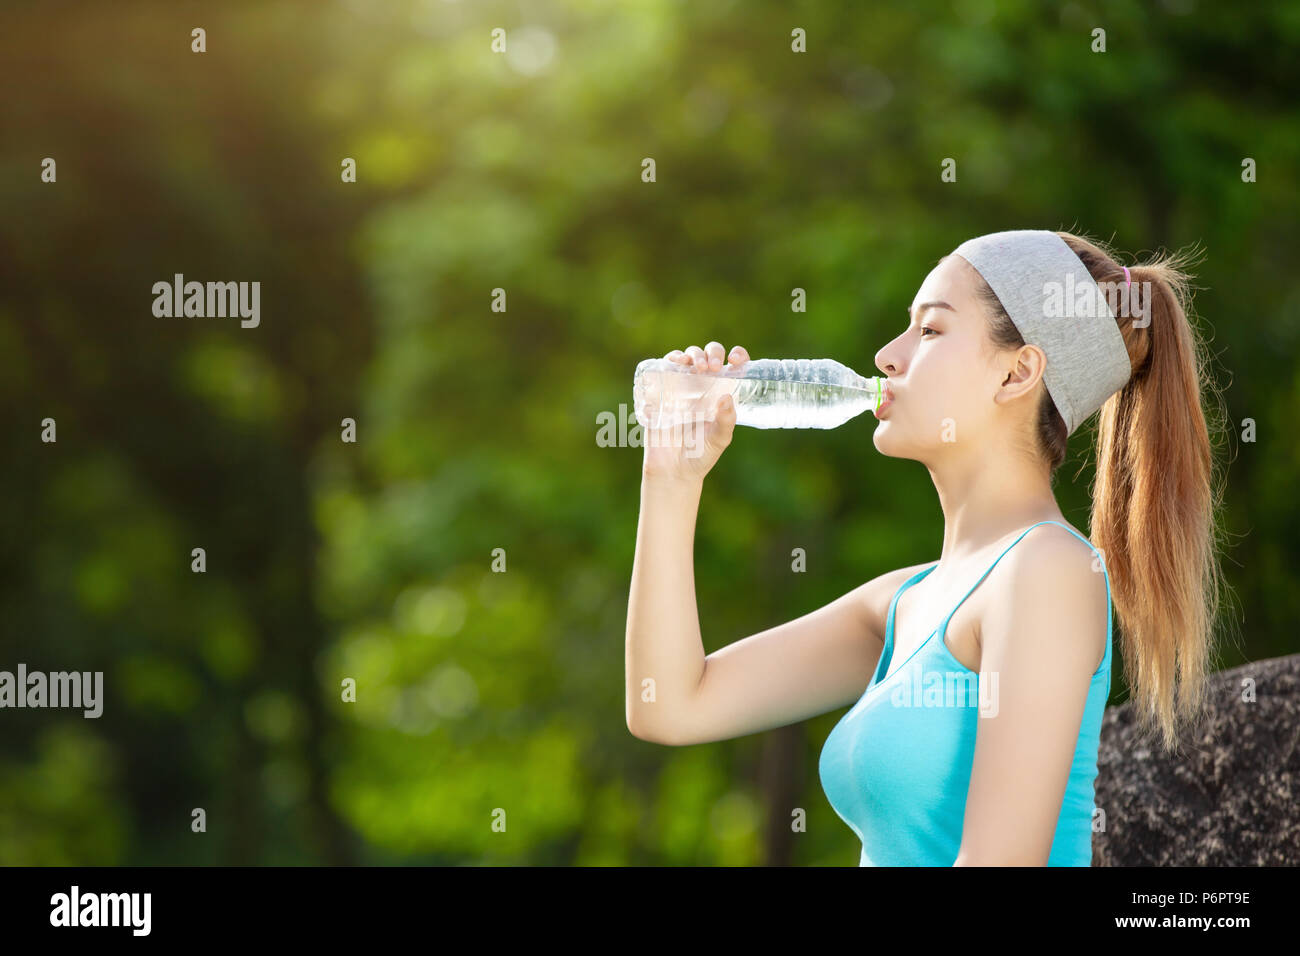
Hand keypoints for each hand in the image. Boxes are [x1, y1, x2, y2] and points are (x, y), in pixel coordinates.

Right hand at [641, 341, 748, 483]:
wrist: (672, 470)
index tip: (735, 359)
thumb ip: (725, 421)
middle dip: (711, 353)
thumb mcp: (719, 440)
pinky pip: (664, 367)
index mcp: (722, 393)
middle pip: (708, 355)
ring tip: (696, 366)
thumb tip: (727, 396)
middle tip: (711, 368)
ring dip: (692, 354)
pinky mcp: (662, 391)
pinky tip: (675, 363)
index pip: (733, 366)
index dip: (738, 355)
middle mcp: (703, 386)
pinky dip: (670, 359)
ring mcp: (681, 387)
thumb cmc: (700, 455)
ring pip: (687, 356)